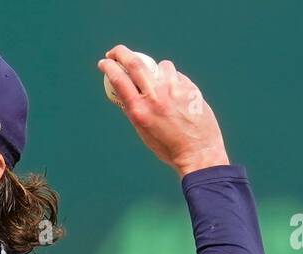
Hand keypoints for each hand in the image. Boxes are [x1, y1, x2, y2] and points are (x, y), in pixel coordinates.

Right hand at [97, 44, 229, 176]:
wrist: (198, 152)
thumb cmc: (168, 146)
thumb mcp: (143, 130)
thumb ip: (134, 109)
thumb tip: (125, 90)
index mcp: (139, 110)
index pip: (119, 79)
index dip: (109, 66)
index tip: (105, 62)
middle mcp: (155, 97)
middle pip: (136, 63)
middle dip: (121, 52)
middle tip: (116, 51)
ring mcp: (174, 90)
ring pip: (162, 65)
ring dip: (157, 70)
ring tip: (162, 86)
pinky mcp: (190, 88)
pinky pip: (178, 76)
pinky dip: (174, 81)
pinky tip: (178, 97)